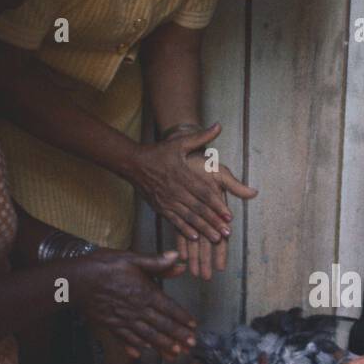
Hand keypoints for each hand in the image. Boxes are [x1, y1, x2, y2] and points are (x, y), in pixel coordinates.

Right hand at [70, 249, 196, 360]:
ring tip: (174, 354)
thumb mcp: (132, 258)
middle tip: (191, 345)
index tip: (193, 326)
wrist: (77, 280)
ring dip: (162, 345)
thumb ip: (157, 262)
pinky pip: (125, 338)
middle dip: (179, 336)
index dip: (183, 318)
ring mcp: (124, 319)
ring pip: (147, 336)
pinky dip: (134, 347)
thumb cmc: (104, 266)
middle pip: (162, 325)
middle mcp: (137, 309)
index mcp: (145, 293)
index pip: (169, 308)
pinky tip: (141, 353)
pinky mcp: (110, 325)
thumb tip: (178, 258)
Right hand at [133, 123, 256, 251]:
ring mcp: (167, 200)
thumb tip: (219, 125)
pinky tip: (195, 238)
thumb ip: (201, 137)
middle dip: (213, 222)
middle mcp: (176, 190)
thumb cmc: (160, 152)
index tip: (229, 215)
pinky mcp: (160, 207)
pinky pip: (174, 221)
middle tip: (227, 233)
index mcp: (183, 174)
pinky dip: (184, 230)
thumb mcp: (180, 142)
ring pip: (188, 217)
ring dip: (203, 229)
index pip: (203, 193)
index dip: (217, 205)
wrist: (133, 163)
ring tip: (216, 238)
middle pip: (198, 209)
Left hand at [173, 146, 255, 276]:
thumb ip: (234, 186)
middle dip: (206, 260)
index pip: (220, 236)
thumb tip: (253, 193)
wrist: (182, 153)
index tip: (221, 267)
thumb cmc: (203, 164)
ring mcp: (192, 215)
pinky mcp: (178, 211)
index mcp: (217, 210)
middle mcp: (205, 215)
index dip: (220, 252)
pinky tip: (181, 258)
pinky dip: (181, 245)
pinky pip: (179, 231)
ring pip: (193, 241)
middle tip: (206, 277)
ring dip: (195, 258)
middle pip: (206, 243)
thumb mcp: (220, 173)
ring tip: (195, 274)